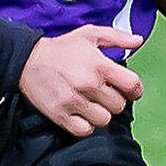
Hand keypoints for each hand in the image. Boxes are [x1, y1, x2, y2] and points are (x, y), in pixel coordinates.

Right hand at [19, 26, 143, 135]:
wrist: (27, 59)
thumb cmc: (61, 48)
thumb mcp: (90, 34)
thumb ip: (117, 37)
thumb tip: (138, 41)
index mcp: (99, 65)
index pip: (132, 86)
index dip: (135, 90)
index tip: (129, 90)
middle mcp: (88, 84)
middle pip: (119, 106)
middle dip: (115, 100)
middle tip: (104, 94)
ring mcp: (74, 101)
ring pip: (104, 120)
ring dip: (101, 113)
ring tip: (92, 103)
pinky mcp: (60, 115)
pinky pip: (84, 130)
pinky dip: (86, 125)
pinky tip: (81, 113)